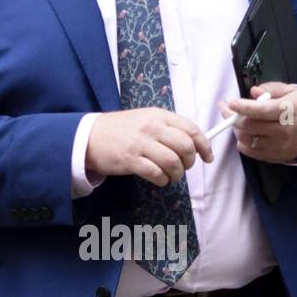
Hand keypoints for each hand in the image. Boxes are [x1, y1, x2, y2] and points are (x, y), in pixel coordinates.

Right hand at [85, 107, 213, 186]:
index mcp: (158, 115)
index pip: (191, 129)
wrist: (90, 136)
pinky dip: (162, 180)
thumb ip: (168, 127)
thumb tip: (193, 143)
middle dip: (190, 161)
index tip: (207, 157)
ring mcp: (141, 144)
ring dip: (176, 174)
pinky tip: (159, 179)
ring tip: (170, 176)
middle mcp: (152, 128)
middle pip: (185, 147)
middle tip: (184, 167)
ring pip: (173, 163)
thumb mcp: (145, 119)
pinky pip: (157, 174)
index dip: (204, 145)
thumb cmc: (121, 129)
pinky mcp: (131, 160)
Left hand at [219, 81, 296, 163]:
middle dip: (233, 117)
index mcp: (288, 111)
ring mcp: (279, 146)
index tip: (231, 103)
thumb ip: (270, 89)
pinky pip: (250, 152)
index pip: (262, 111)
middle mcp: (284, 131)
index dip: (244, 107)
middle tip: (227, 109)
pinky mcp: (275, 156)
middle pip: (250, 126)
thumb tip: (254, 92)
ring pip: (247, 140)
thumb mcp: (289, 91)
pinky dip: (243, 142)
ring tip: (238, 120)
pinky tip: (247, 133)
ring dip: (237, 129)